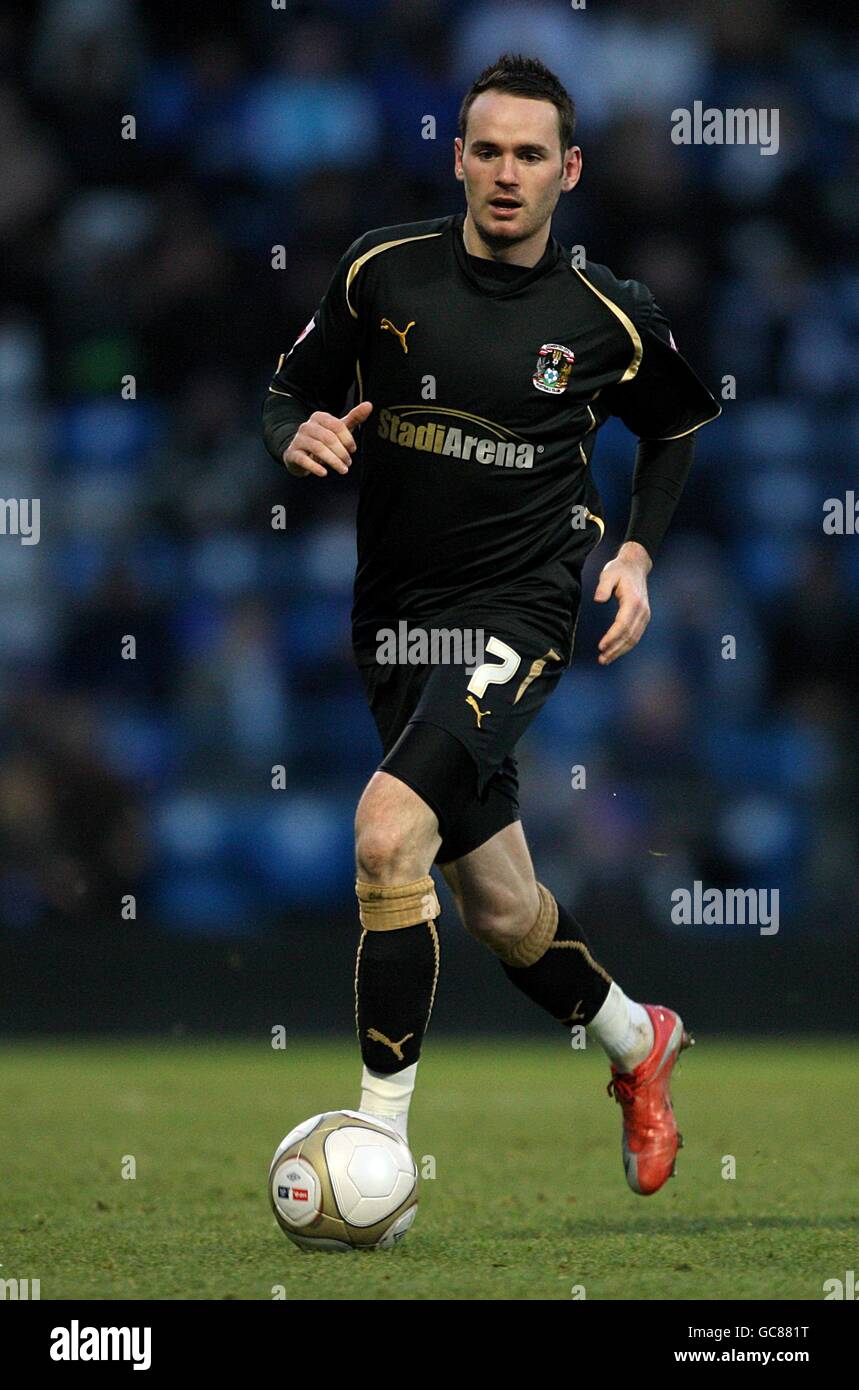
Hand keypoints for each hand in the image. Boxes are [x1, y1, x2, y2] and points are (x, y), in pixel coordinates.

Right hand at [282, 400, 372, 476]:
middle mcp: (307, 426)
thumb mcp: (339, 429)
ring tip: (343, 470)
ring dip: (333, 461)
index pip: (337, 426)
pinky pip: (303, 459)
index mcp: (319, 417)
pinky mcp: (292, 454)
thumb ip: (354, 418)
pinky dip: (315, 467)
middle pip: (328, 438)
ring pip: (318, 448)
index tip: (353, 450)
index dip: (347, 439)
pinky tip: (324, 473)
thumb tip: (369, 405)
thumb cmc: (324, 440)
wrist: (300, 453)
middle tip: (348, 463)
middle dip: (341, 452)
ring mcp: (298, 439)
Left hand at [594, 541, 651, 664]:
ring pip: (633, 638)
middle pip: (629, 635)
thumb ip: (603, 586)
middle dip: (615, 649)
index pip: (623, 625)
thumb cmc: (619, 569)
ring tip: (606, 659)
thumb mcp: (608, 573)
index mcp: (633, 601)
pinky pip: (635, 635)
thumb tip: (598, 600)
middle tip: (601, 659)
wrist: (636, 565)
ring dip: (620, 650)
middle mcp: (642, 610)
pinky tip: (615, 651)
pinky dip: (625, 645)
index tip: (601, 647)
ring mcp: (644, 615)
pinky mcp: (643, 617)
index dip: (612, 637)